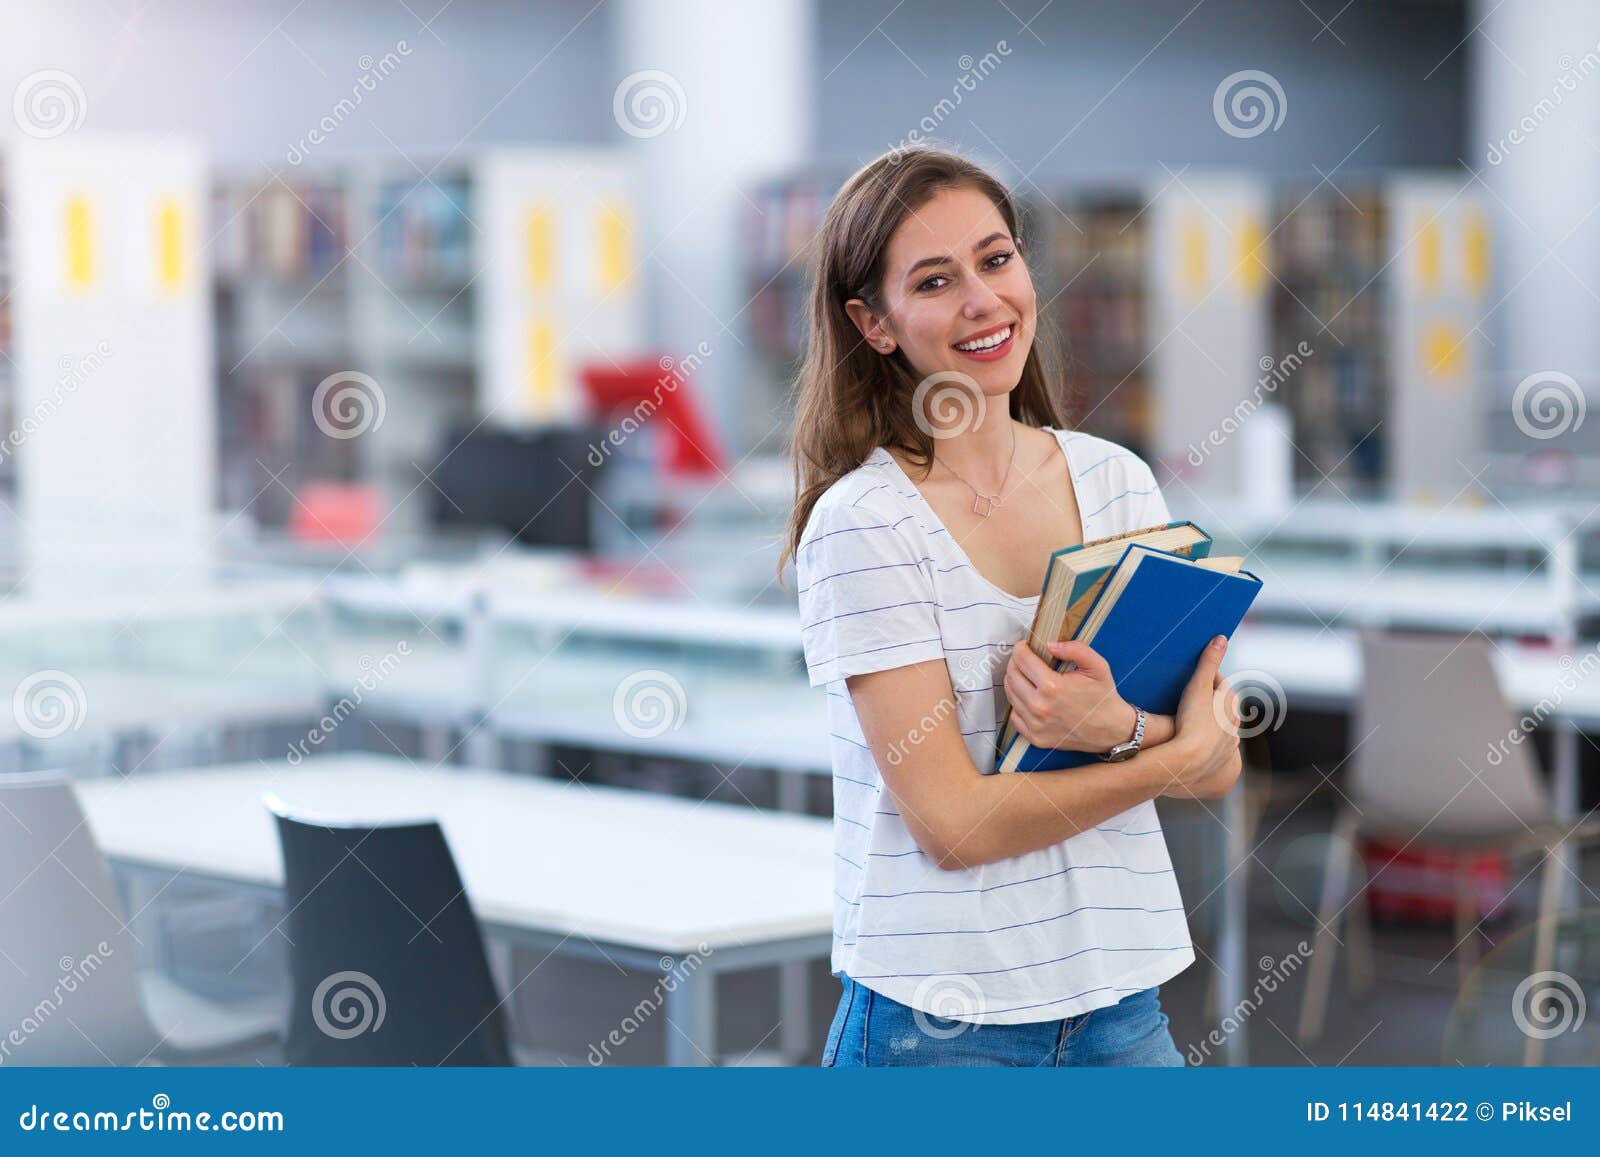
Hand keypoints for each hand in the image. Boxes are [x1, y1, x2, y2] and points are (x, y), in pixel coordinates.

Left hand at [1004, 637, 1136, 754]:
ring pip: (1010, 695)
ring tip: (1027, 675)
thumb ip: (1075, 649)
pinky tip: (1030, 696)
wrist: (1111, 731)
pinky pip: (1015, 715)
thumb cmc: (1103, 697)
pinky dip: (1018, 703)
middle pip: (1011, 676)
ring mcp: (1035, 725)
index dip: (1020, 649)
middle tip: (1024, 659)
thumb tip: (1049, 645)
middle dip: (1015, 662)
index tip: (1025, 646)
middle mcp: (1039, 707)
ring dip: (1015, 681)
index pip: (1021, 660)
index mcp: (1052, 687)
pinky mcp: (1035, 738)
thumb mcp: (1097, 666)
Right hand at [1154, 635, 1241, 798]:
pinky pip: (1216, 748)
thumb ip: (1208, 662)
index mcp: (1230, 702)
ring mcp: (1228, 743)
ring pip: (1221, 728)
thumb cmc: (1192, 721)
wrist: (1189, 761)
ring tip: (1192, 721)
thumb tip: (1221, 638)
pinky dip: (1208, 743)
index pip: (1220, 684)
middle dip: (1211, 700)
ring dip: (1211, 722)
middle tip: (1191, 697)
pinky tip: (1196, 745)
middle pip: (1223, 706)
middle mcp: (1234, 723)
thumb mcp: (1197, 686)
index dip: (1206, 678)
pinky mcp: (1221, 761)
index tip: (1192, 677)